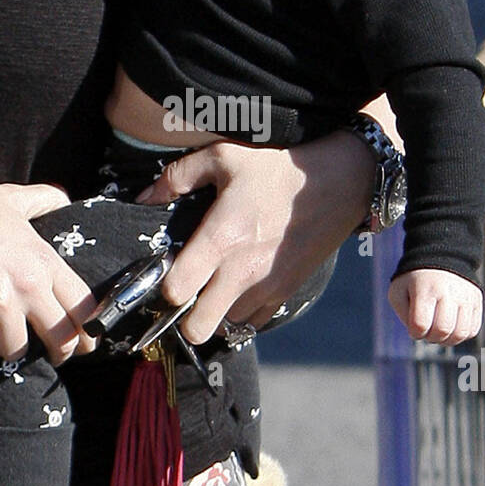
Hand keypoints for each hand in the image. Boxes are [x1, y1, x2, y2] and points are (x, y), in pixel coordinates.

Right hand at [0, 158, 97, 362]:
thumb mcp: (7, 198)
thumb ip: (41, 200)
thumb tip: (63, 198)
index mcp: (42, 259)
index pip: (84, 304)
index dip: (89, 327)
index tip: (87, 339)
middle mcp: (29, 284)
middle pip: (62, 338)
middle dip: (60, 351)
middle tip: (55, 356)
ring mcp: (0, 304)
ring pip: (17, 350)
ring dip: (6, 346)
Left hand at [135, 132, 375, 343]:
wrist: (338, 183)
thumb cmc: (278, 168)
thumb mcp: (224, 157)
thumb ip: (178, 176)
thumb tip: (146, 197)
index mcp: (220, 238)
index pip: (176, 290)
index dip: (163, 287)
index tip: (166, 274)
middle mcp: (241, 271)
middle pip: (198, 328)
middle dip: (184, 318)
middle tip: (185, 296)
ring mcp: (266, 286)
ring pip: (225, 324)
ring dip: (215, 311)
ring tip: (215, 285)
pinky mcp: (285, 292)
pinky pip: (254, 321)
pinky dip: (242, 311)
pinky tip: (240, 286)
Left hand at [388, 269, 482, 344]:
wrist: (440, 257)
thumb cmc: (415, 280)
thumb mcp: (398, 292)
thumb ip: (404, 315)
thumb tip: (419, 333)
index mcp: (425, 289)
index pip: (420, 325)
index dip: (415, 333)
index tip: (414, 327)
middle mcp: (448, 291)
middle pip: (442, 330)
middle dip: (431, 338)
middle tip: (427, 330)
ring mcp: (466, 296)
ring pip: (460, 334)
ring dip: (447, 340)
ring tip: (439, 331)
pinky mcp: (477, 301)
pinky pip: (472, 330)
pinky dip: (460, 335)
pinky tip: (451, 327)